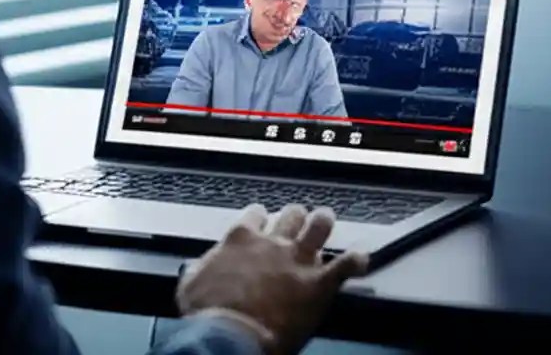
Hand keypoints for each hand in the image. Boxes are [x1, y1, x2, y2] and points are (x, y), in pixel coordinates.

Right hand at [176, 203, 368, 354]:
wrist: (229, 337)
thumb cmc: (207, 316)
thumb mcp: (189, 286)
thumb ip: (197, 270)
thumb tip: (195, 267)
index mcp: (240, 240)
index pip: (255, 214)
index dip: (261, 217)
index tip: (263, 221)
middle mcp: (272, 242)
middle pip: (291, 214)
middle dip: (295, 217)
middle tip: (297, 224)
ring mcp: (298, 259)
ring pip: (320, 225)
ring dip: (324, 222)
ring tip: (325, 222)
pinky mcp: (318, 282)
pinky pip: (347, 264)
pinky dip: (356, 260)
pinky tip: (361, 259)